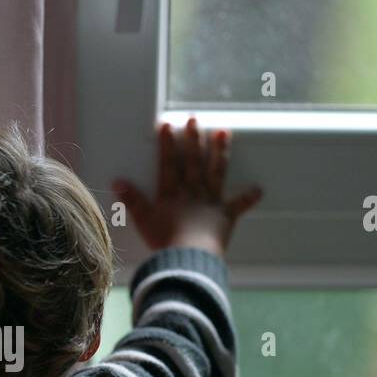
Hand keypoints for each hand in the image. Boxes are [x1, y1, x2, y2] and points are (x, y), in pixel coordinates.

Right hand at [113, 118, 262, 254]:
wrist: (189, 257)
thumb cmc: (165, 241)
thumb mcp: (143, 220)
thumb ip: (132, 200)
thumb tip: (117, 182)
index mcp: (171, 194)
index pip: (168, 164)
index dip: (167, 144)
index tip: (168, 125)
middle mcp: (192, 192)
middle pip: (193, 162)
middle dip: (194, 140)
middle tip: (194, 119)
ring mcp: (210, 201)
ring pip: (215, 172)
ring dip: (220, 152)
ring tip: (224, 132)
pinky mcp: (225, 216)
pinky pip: (238, 205)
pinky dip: (248, 198)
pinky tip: (258, 189)